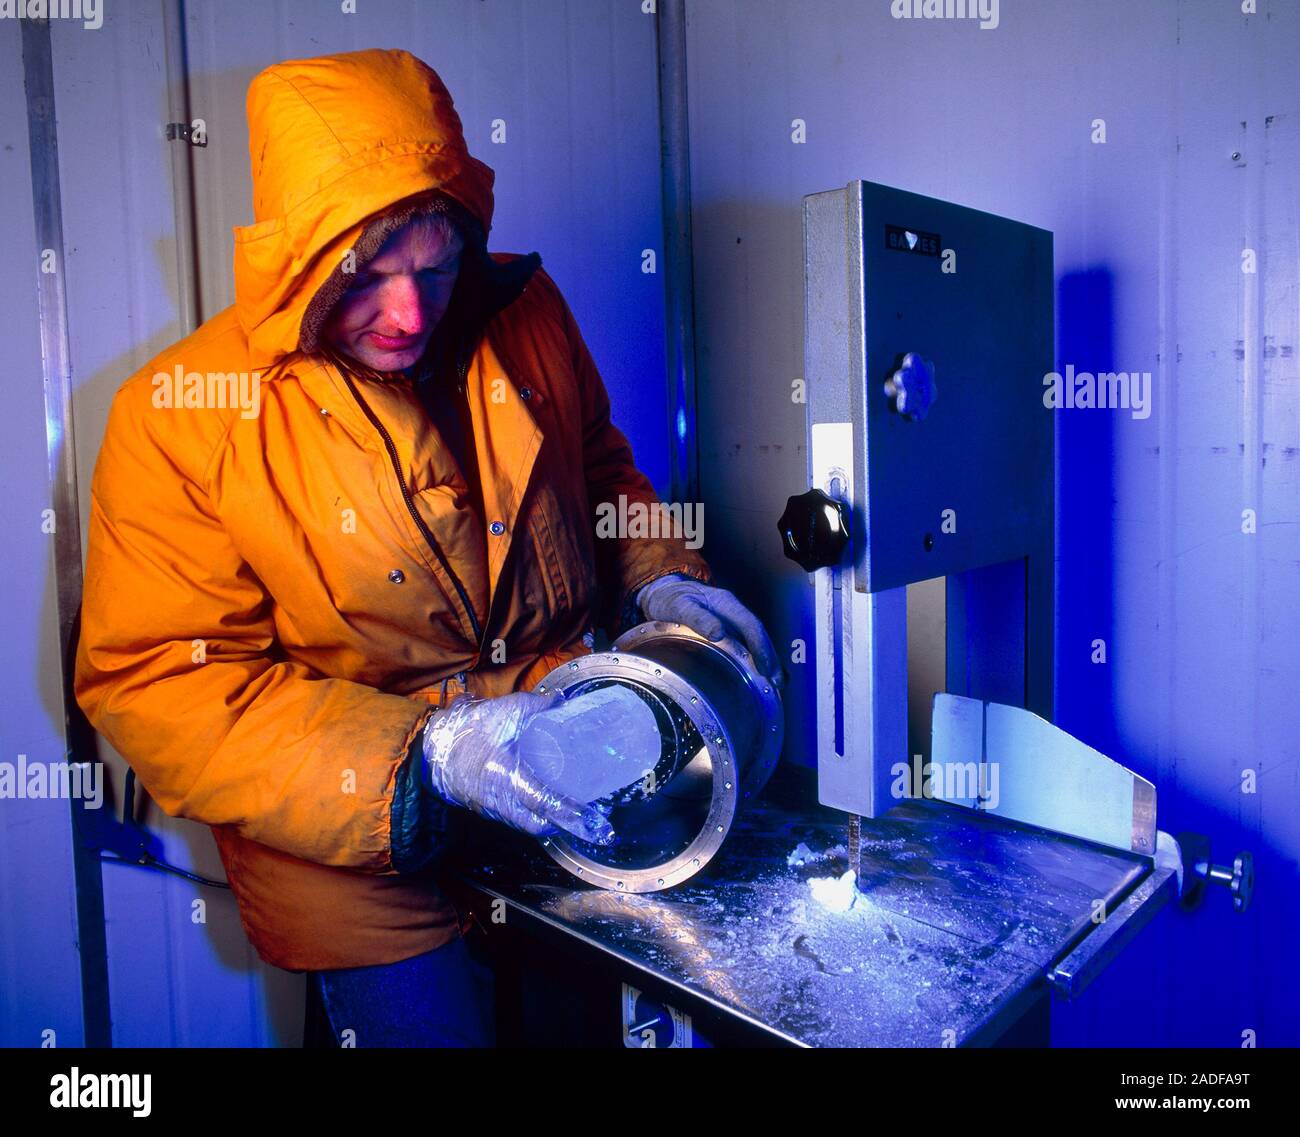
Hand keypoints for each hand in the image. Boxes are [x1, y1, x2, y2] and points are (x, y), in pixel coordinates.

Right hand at [420, 690, 614, 842]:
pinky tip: (554, 807)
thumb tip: (564, 700)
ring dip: (555, 821)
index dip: (571, 812)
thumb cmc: (469, 730)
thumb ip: (538, 706)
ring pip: (532, 824)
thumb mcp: (505, 710)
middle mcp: (504, 799)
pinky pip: (521, 819)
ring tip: (580, 814)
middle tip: (594, 818)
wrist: (436, 748)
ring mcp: (497, 808)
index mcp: (508, 776)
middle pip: (543, 823)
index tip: (594, 819)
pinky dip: (539, 817)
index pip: (545, 801)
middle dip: (570, 823)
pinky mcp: (494, 809)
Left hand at [636, 573, 783, 688]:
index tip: (766, 667)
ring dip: (766, 662)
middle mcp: (733, 613)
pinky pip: (744, 647)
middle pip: (759, 636)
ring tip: (775, 685)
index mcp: (726, 604)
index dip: (761, 647)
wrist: (662, 593)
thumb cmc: (670, 598)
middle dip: (771, 659)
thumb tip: (719, 633)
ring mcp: (731, 623)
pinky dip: (754, 662)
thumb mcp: (679, 605)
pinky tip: (760, 677)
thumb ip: (698, 618)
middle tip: (777, 682)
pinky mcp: (725, 633)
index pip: (751, 626)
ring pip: (754, 643)